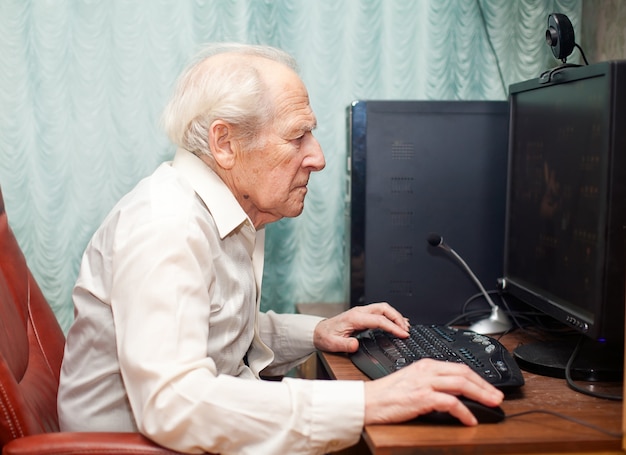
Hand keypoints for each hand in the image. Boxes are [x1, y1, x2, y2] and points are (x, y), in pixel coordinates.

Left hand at [313, 302, 409, 352]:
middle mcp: (359, 312)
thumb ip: (344, 345)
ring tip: (405, 327)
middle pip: (384, 309)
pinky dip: (390, 317)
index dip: (393, 327)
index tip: (403, 334)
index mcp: (355, 318)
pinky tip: (396, 323)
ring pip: (383, 309)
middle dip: (398, 318)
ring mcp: (361, 313)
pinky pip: (380, 313)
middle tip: (406, 330)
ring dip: (396, 316)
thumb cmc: (326, 336)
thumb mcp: (332, 344)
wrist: (318, 331)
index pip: (379, 320)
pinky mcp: (363, 316)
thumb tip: (355, 345)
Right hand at [364, 359, 503, 425]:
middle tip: (497, 396)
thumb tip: (451, 392)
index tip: (488, 387)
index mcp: (425, 365)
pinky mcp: (422, 397)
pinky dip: (464, 411)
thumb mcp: (412, 382)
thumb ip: (431, 382)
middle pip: (464, 373)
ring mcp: (425, 383)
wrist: (368, 402)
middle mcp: (427, 371)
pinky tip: (469, 419)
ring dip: (481, 395)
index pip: (458, 367)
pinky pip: (450, 402)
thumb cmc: (387, 395)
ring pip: (461, 384)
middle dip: (485, 385)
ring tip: (492, 405)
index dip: (478, 378)